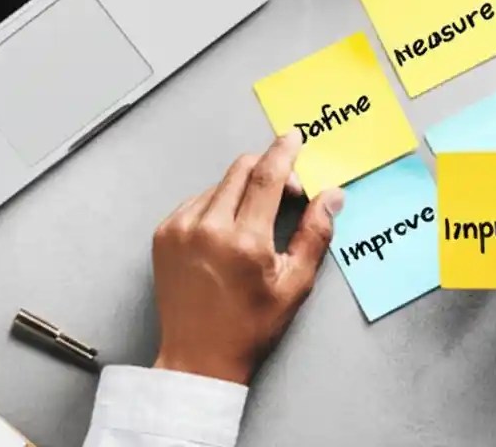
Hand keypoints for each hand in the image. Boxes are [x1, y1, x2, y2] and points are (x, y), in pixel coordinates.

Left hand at [151, 132, 343, 384]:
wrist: (198, 357)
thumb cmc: (249, 327)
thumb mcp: (294, 284)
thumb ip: (315, 234)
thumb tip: (331, 196)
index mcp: (243, 241)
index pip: (266, 176)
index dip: (283, 152)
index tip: (293, 138)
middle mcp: (206, 229)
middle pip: (241, 170)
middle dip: (267, 168)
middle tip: (286, 189)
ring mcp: (180, 230)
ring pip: (219, 185)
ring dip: (241, 191)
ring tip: (254, 224)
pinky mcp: (163, 235)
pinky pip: (196, 201)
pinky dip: (216, 205)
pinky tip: (227, 233)